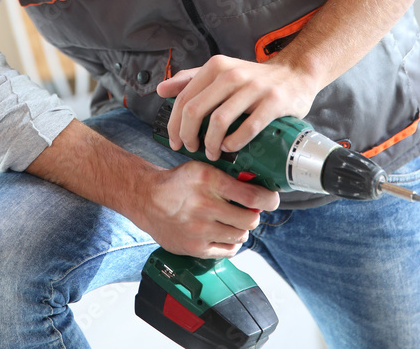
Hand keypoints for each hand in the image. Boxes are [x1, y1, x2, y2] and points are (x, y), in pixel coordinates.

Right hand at [140, 159, 279, 258]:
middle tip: (248, 210)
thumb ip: (228, 178)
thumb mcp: (202, 169)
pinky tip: (224, 233)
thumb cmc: (177, 183)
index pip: (251, 195)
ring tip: (232, 221)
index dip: (268, 199)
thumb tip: (257, 187)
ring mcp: (200, 229)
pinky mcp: (196, 247)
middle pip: (249, 219)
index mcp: (209, 181)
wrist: (147, 199)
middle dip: (253, 215)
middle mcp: (205, 206)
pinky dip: (232, 242)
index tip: (271, 199)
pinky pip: (228, 250)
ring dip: (241, 229)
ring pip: (240, 236)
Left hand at [156, 54, 318, 159]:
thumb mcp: (220, 72)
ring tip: (212, 153)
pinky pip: (248, 128)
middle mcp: (232, 74)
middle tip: (192, 149)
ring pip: (219, 121)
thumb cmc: (252, 79)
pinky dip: (235, 143)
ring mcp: (253, 87)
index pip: (184, 99)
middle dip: (189, 136)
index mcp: (215, 67)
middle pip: (196, 110)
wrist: (294, 74)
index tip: (176, 142)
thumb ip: (190, 79)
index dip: (175, 124)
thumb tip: (161, 90)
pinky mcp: (273, 102)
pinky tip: (231, 148)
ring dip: (211, 143)